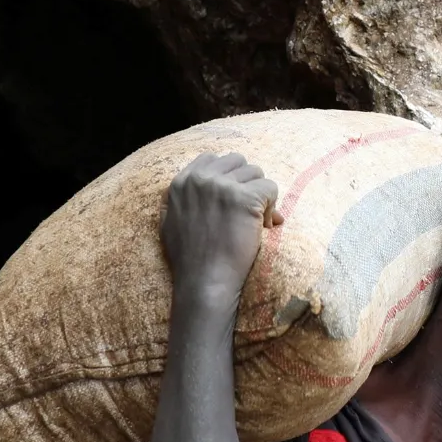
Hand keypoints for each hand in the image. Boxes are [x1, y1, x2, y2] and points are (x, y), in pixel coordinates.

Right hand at [161, 152, 278, 305]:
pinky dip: (273, 207)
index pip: (211, 158)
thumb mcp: (168, 224)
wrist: (204, 283)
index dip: (227, 175)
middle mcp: (201, 179)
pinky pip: (271, 189)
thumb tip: (192, 190)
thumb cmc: (188, 262)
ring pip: (257, 173)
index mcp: (182, 182)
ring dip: (260, 195)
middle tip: (248, 209)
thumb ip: (177, 201)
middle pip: (237, 161)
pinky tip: (265, 226)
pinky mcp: (245, 199)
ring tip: (257, 221)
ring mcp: (223, 187)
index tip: (233, 196)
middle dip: (246, 182)